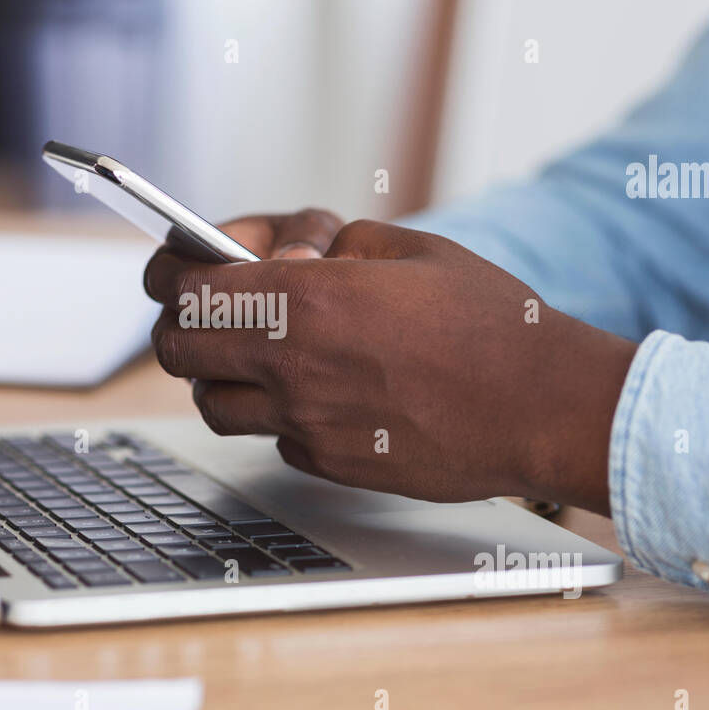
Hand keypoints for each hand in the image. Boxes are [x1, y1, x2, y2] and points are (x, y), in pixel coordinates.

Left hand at [143, 218, 636, 511]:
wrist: (541, 407)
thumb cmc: (487, 321)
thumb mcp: (405, 248)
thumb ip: (330, 245)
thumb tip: (284, 256)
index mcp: (306, 300)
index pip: (185, 290)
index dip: (166, 271)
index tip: (172, 264)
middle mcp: (292, 367)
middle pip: (176, 352)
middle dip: (180, 324)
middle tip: (207, 309)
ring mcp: (307, 424)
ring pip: (213, 404)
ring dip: (219, 374)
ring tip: (261, 351)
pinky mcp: (330, 464)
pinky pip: (270, 436)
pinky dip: (274, 412)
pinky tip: (318, 390)